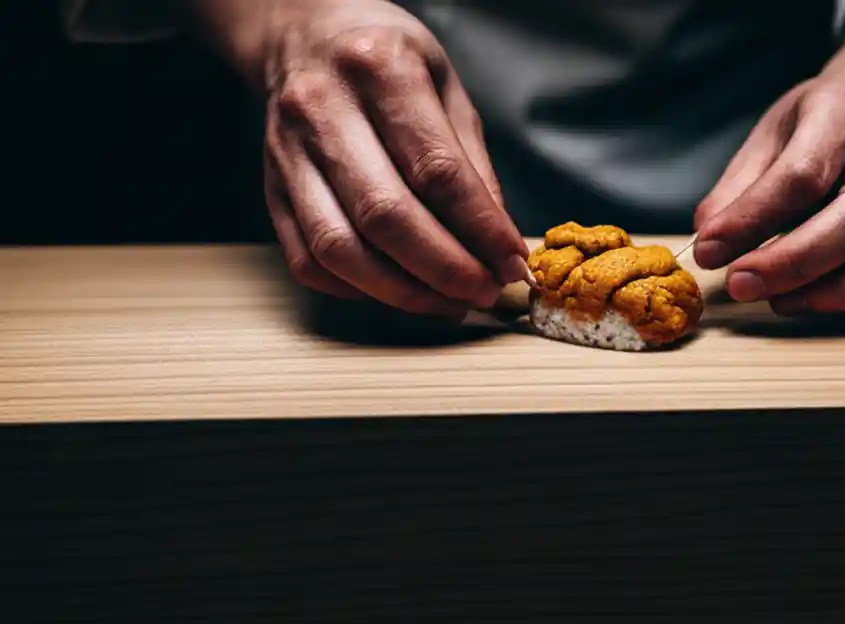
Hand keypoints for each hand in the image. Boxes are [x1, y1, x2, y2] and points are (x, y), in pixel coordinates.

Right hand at [188, 0, 527, 317]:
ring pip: (340, 248)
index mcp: (379, 70)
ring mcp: (287, 153)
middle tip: (484, 292)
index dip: (480, 229)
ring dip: (402, 292)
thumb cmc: (386, 59)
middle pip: (385, 216)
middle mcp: (322, 109)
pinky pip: (308, 261)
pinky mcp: (270, 189)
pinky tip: (396, 290)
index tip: (511, 263)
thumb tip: (497, 242)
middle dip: (445, 269)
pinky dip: (358, 290)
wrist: (303, 35)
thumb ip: (472, 164)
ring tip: (448, 303)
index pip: (436, 171)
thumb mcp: (446, 86)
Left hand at [693, 0, 844, 316]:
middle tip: (742, 285)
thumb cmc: (822, 121)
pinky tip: (826, 300)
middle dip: (796, 264)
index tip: (709, 251)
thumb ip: (739, 187)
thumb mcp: (771, 133)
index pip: (803, 174)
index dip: (752, 221)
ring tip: (782, 301)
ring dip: (839, 293)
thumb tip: (709, 241)